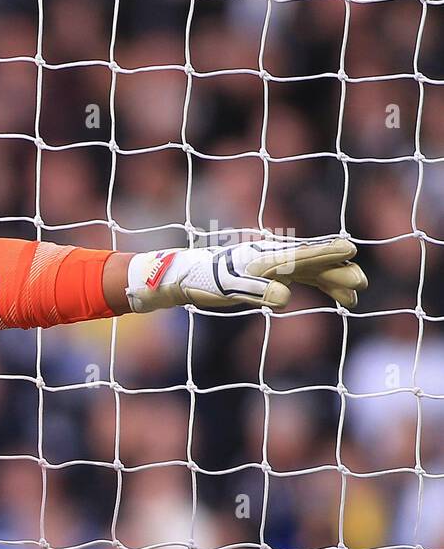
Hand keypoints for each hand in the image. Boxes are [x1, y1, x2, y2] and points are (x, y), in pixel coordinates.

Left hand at [125, 238, 365, 312]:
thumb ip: (257, 291)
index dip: (326, 253)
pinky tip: (339, 298)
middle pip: (314, 261)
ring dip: (334, 282)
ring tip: (354, 297)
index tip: (349, 250)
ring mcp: (276, 264)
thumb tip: (285, 298)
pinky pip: (305, 278)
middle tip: (359, 284)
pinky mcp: (274, 273)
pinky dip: (322, 286)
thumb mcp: (229, 288)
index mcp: (266, 256)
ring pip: (314, 270)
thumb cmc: (207, 280)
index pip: (301, 254)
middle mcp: (275, 256)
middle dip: (337, 271)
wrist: (188, 276)